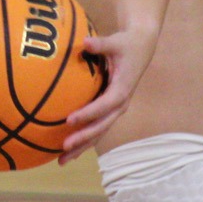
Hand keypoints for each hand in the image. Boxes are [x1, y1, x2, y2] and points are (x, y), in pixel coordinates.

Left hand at [58, 21, 159, 161]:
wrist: (141, 48)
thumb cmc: (126, 44)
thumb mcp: (115, 41)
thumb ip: (100, 44)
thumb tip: (85, 42)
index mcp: (122, 89)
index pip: (106, 104)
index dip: (89, 113)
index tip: (70, 119)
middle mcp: (120, 104)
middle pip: (102, 126)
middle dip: (84, 138)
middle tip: (64, 147)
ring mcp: (115, 109)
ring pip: (98, 132)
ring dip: (81, 146)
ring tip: (62, 160)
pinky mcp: (109, 110)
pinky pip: (96, 128)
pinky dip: (82, 140)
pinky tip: (66, 151)